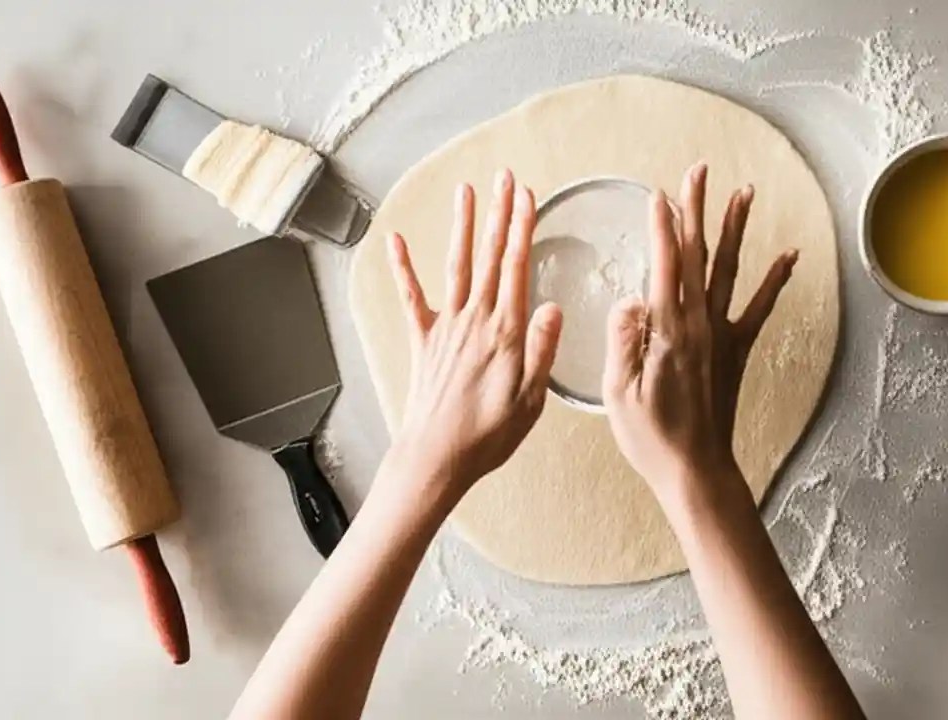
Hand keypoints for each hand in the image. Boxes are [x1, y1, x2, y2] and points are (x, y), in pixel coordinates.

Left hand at [386, 170, 562, 499]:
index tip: (528, 196)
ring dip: (462, 227)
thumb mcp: (531, 398)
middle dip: (499, 214)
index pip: (516, 268)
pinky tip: (396, 240)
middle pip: (489, 257)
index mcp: (505, 333)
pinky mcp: (423, 341)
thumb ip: (542, 349)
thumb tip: (552, 307)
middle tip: (505, 177)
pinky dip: (403, 268)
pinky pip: (411, 298)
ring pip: (456, 266)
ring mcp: (445, 328)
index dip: (522, 228)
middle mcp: (474, 321)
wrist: (437, 456)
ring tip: (466, 191)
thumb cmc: (489, 434)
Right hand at [603, 163, 797, 496]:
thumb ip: (622, 340)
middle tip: (698, 171)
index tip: (658, 194)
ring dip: (735, 229)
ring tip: (744, 193)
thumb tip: (630, 298)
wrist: (696, 469)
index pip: (664, 267)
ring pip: (728, 271)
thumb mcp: (618, 391)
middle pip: (697, 256)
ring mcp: (721, 337)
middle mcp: (699, 326)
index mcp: (666, 332)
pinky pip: (759, 309)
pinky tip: (788, 256)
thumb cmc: (651, 436)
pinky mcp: (736, 352)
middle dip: (696, 210)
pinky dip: (775, 280)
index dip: (662, 228)